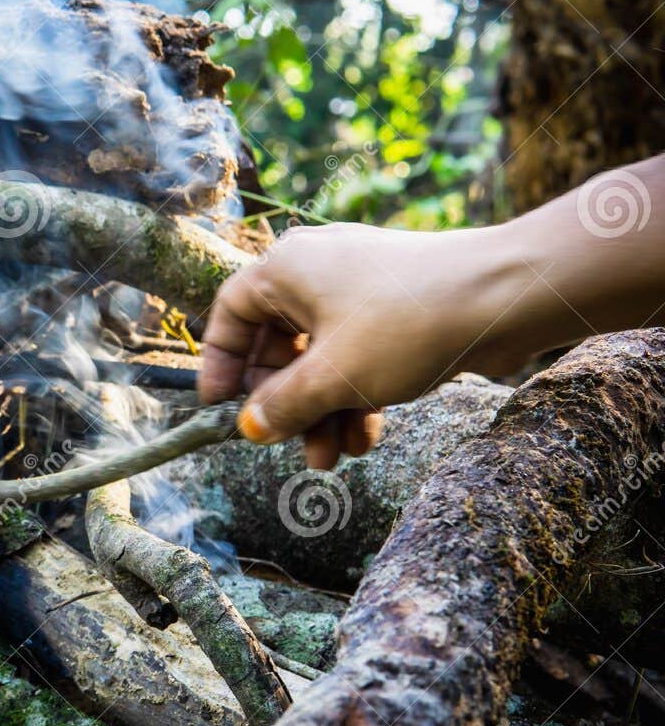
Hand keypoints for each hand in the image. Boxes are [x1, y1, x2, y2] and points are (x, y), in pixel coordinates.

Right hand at [198, 221, 537, 467]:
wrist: (506, 296)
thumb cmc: (408, 323)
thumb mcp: (334, 377)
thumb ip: (283, 407)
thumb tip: (249, 428)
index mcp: (286, 268)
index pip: (231, 314)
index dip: (219, 363)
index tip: (220, 407)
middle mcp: (316, 271)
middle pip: (278, 344)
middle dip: (287, 403)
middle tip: (292, 444)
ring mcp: (358, 288)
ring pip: (320, 356)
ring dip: (322, 409)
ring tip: (335, 457)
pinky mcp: (394, 308)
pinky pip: (357, 354)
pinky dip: (355, 394)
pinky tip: (365, 438)